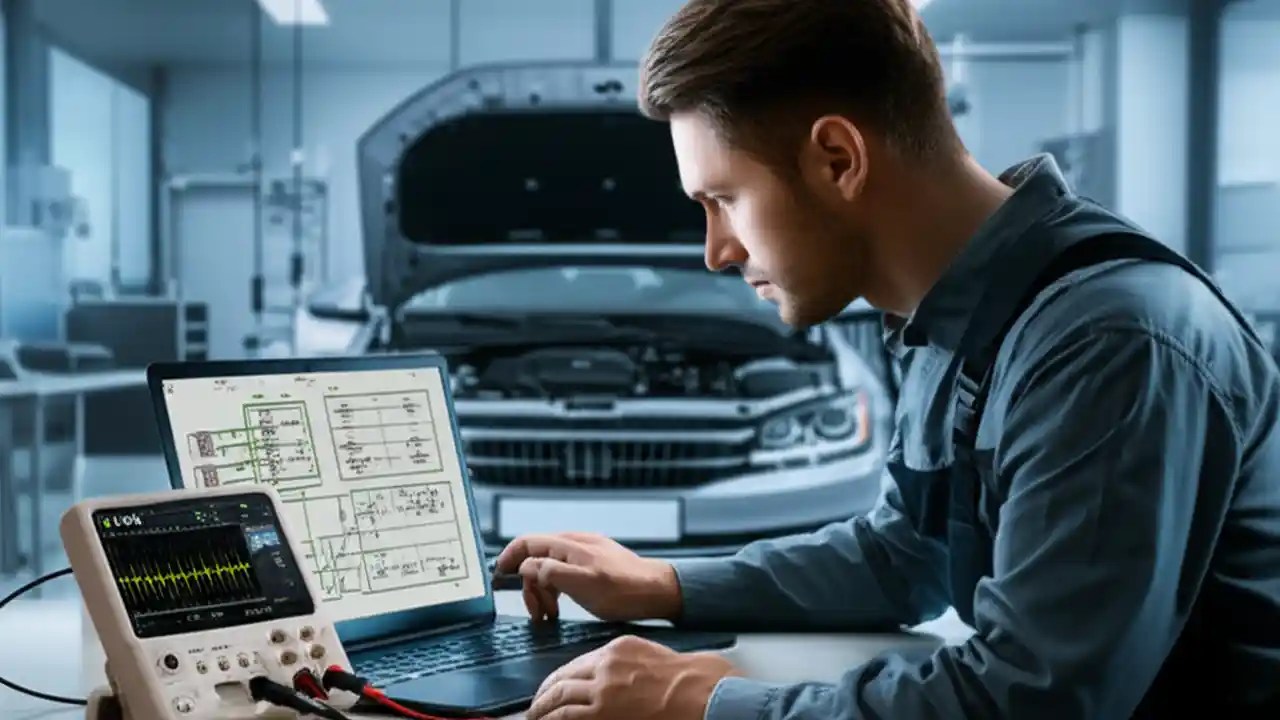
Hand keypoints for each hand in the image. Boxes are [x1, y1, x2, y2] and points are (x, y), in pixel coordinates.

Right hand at [494, 532, 680, 621]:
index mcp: (569, 545)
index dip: (508, 558)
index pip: (527, 542)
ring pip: (548, 568)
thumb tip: (526, 566)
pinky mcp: (593, 565)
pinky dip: (555, 591)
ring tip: (548, 615)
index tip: (500, 579)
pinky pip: (563, 575)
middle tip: (536, 613)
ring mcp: (584, 554)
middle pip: (535, 558)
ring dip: (542, 592)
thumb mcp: (583, 584)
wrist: (659, 592)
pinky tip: (560, 609)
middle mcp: (574, 544)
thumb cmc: (624, 590)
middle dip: (529, 586)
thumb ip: (551, 572)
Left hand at [526, 635, 739, 719]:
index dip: (560, 679)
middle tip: (536, 707)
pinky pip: (567, 716)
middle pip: (563, 678)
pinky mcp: (603, 711)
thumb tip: (614, 685)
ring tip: (535, 719)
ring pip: (559, 697)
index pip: (577, 664)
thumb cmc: (690, 679)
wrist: (702, 693)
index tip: (553, 689)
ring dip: (543, 709)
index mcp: (618, 648)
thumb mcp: (653, 658)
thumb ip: (628, 666)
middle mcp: (605, 665)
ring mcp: (603, 688)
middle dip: (545, 694)